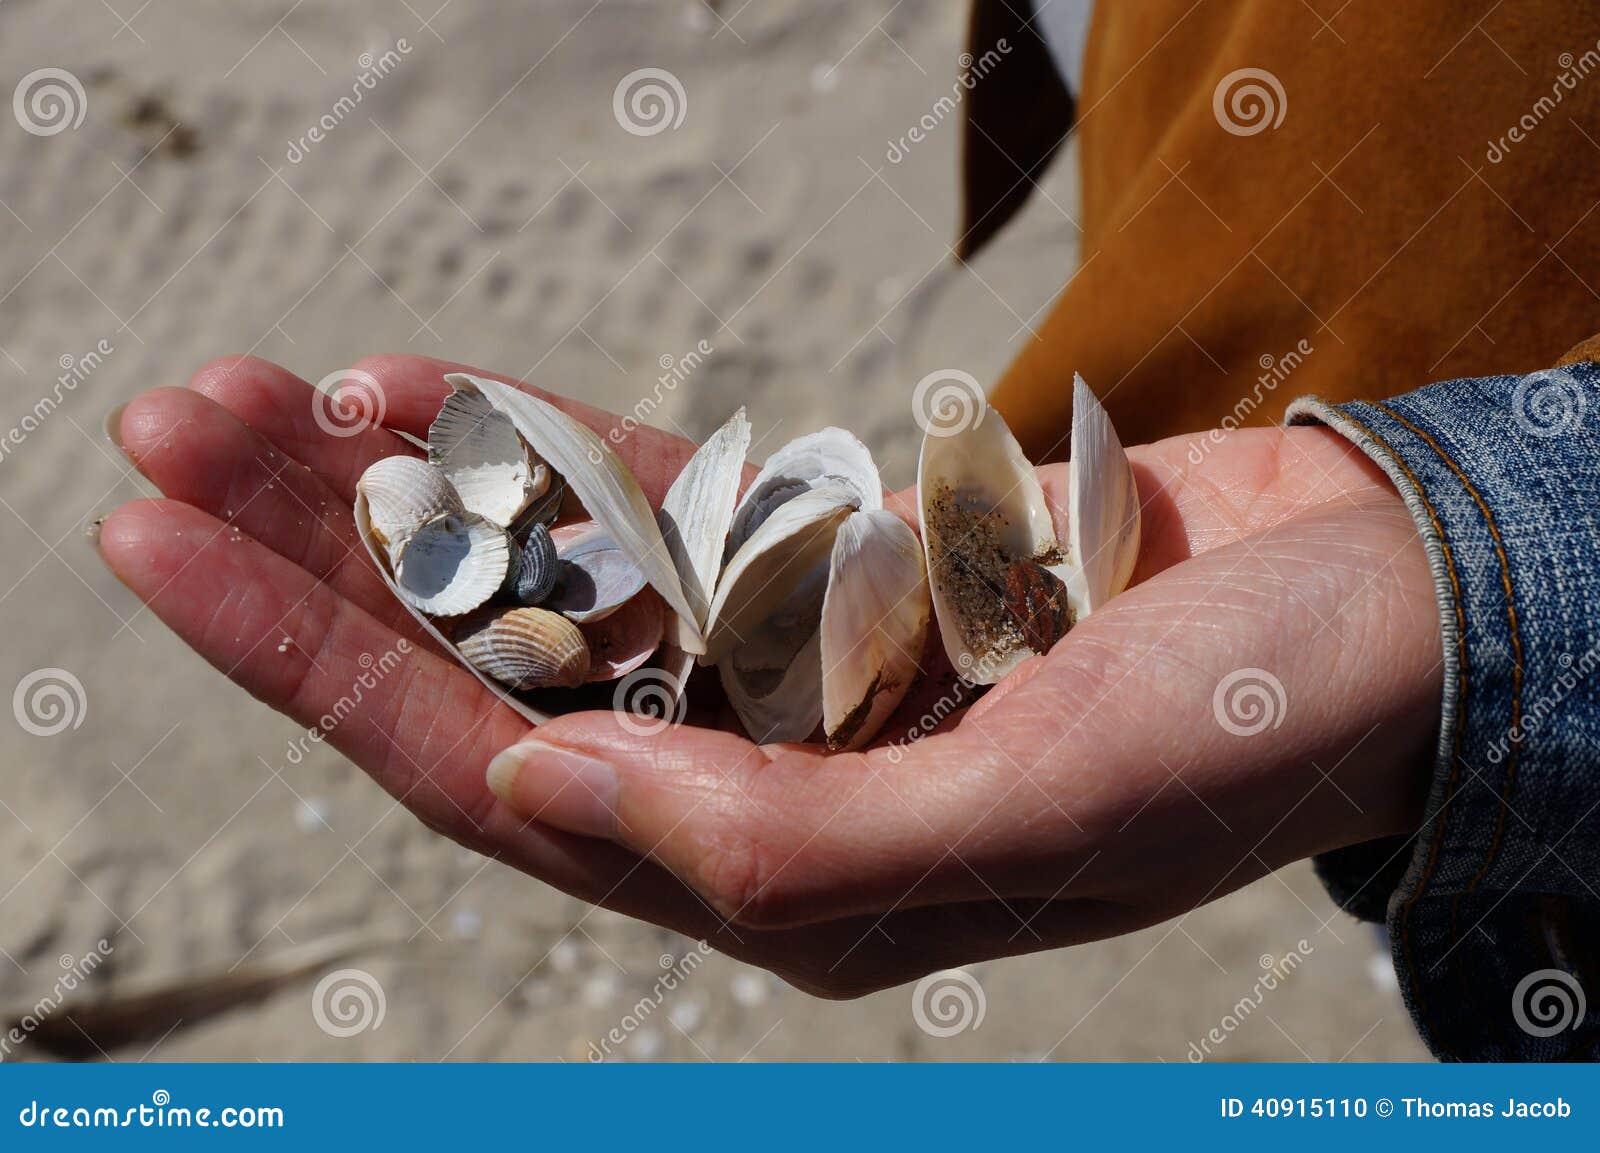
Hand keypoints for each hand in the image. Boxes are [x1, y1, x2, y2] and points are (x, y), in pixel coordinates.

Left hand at [99, 355, 1439, 995]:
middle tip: (163, 433)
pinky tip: (425, 390)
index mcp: (779, 868)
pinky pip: (645, 503)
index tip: (165, 544)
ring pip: (540, 573)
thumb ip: (799, 842)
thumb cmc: (1254, 725)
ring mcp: (779, 657)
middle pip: (476, 664)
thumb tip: (550, 795)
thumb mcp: (1046, 811)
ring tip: (251, 390)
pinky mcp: (826, 556)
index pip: (490, 766)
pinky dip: (536, 446)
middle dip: (309, 555)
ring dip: (395, 482)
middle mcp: (751, 770)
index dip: (317, 660)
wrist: (1382, 611)